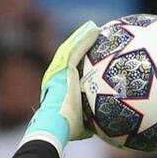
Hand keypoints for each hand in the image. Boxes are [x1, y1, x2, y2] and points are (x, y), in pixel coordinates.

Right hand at [33, 19, 100, 144]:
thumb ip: (90, 121)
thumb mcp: (81, 124)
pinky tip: (95, 30)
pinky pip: (76, 48)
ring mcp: (58, 69)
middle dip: (79, 44)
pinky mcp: (64, 67)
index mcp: (58, 87)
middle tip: (91, 36)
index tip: (86, 58)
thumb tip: (101, 126)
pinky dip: (85, 39)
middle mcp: (56, 75)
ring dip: (82, 36)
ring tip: (93, 28)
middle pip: (68, 54)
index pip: (68, 71)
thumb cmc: (66, 129)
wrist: (55, 125)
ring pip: (71, 47)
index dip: (76, 62)